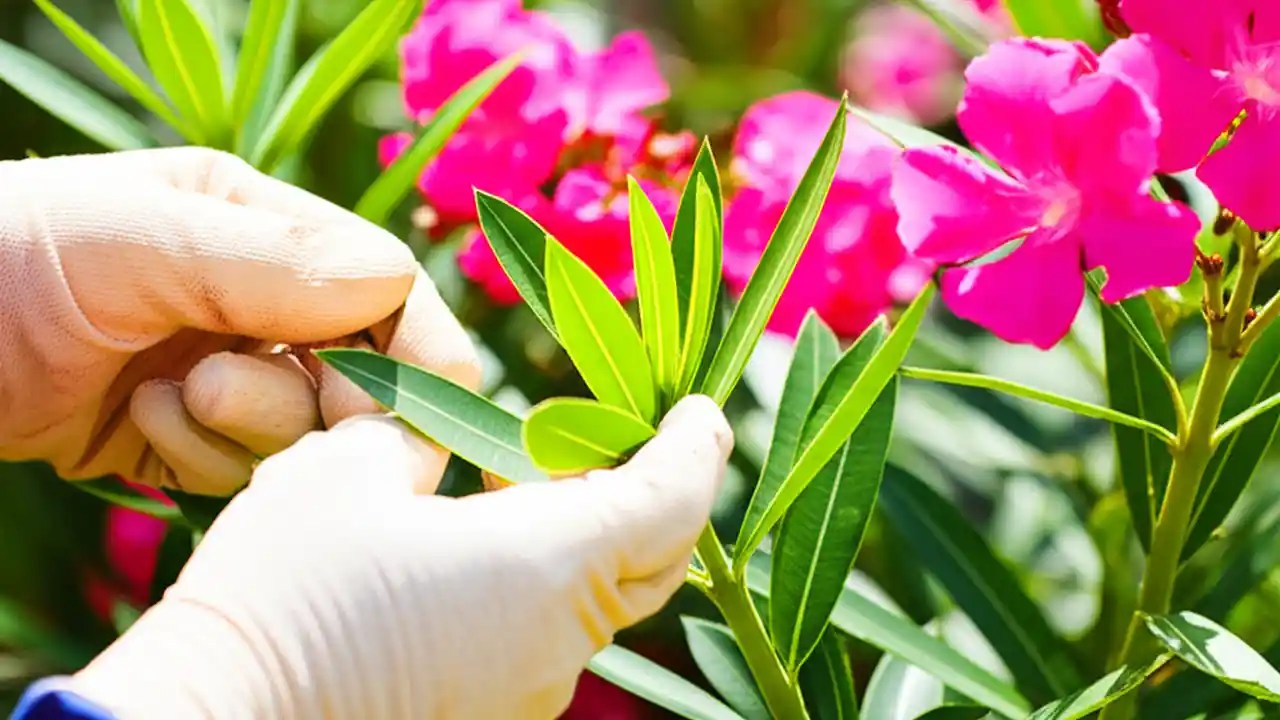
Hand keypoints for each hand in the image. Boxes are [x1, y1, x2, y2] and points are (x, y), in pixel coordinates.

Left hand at [0, 148, 476, 493]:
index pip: (392, 291)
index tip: (376, 407)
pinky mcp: (192, 438)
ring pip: (311, 436)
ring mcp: (231, 371)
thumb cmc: (2, 256)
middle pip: (365, 376)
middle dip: (306, 402)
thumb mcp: (131, 237)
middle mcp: (264, 300)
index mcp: (268, 227)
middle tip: (215, 392)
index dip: (408, 354)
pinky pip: (248, 473)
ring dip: (242, 434)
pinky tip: (135, 424)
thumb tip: (393, 284)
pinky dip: (201, 462)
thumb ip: (267, 260)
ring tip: (157, 402)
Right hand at [70, 396, 731, 719]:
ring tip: (548, 479)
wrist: (215, 717)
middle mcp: (558, 641)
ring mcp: (529, 690)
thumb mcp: (345, 469)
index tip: (703, 414)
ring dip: (596, 538)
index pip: (669, 499)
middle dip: (661, 493)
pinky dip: (550, 584)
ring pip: (602, 603)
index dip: (695, 449)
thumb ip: (411, 438)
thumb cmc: (285, 586)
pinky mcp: (490, 713)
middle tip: (639, 439)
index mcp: (545, 564)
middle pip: (656, 558)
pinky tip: (493, 546)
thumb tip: (428, 445)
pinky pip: (551, 638)